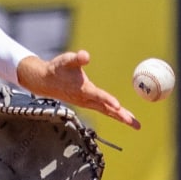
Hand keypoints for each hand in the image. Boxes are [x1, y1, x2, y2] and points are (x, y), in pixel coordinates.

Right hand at [16, 51, 140, 129]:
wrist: (45, 81)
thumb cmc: (57, 69)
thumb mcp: (66, 60)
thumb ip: (77, 58)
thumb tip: (85, 55)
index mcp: (83, 89)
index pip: (98, 96)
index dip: (108, 100)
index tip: (118, 105)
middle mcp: (86, 99)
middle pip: (106, 109)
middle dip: (120, 116)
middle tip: (134, 123)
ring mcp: (87, 103)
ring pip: (107, 112)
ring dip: (121, 118)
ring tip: (135, 124)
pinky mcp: (88, 103)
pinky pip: (104, 110)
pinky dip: (115, 114)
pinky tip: (124, 116)